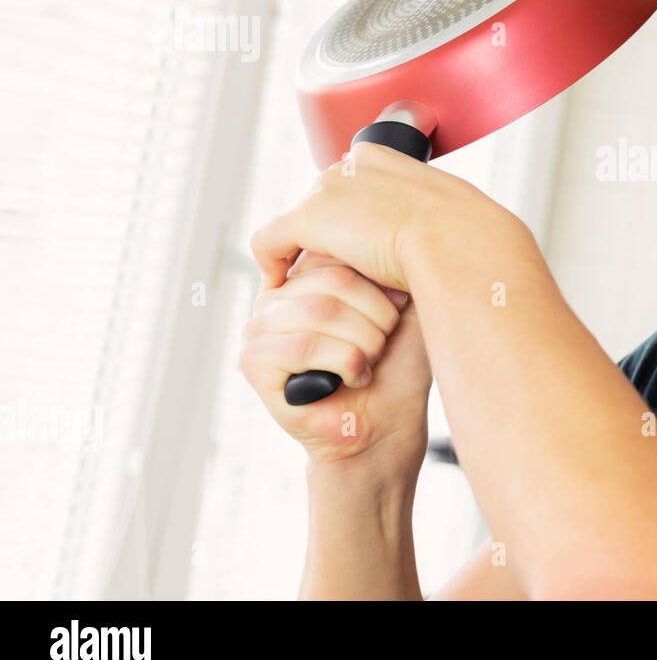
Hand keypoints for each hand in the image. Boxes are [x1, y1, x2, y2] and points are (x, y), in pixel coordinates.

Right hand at [238, 250, 432, 469]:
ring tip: (369, 363)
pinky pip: (304, 346)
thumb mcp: (401, 305)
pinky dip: (345, 363)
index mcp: (309, 274)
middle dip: (375, 319)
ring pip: (320, 311)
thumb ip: (383, 266)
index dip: (380, 288)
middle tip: (382, 348)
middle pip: (333, 280)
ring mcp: (259, 327)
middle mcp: (279, 295)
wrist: (388, 425)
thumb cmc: (397, 366)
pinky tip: (355, 379)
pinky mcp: (253, 362)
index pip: (342, 253)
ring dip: (363, 344)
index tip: (396, 316)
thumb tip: (371, 234)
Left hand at [248, 140, 540, 298]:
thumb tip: (441, 240)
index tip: (359, 244)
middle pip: (321, 203)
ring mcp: (328, 190)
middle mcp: (349, 165)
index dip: (351, 218)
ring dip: (304, 253)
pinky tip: (277, 286)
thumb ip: (431, 218)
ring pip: (299, 225)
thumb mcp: (452, 216)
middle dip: (327, 237)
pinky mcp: (309, 220)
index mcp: (382, 157)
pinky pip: (270, 242)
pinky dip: (270, 264)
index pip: (349, 183)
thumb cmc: (466, 237)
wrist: (459, 243)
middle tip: (340, 276)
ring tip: (316, 287)